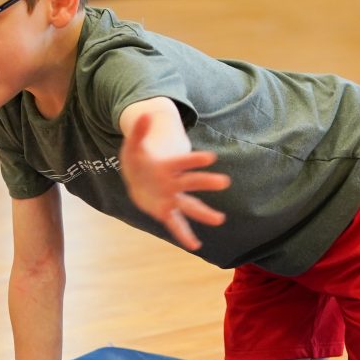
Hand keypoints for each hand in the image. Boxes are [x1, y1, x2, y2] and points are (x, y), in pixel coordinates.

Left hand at [119, 112, 229, 250]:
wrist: (138, 176)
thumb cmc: (139, 159)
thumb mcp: (134, 144)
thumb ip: (139, 131)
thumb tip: (145, 114)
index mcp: (168, 165)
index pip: (183, 162)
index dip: (195, 160)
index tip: (210, 157)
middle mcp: (174, 182)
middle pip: (191, 182)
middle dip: (205, 182)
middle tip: (224, 182)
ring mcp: (172, 197)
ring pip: (189, 206)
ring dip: (203, 213)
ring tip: (219, 220)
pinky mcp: (166, 210)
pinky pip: (176, 224)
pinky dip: (184, 234)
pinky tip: (195, 246)